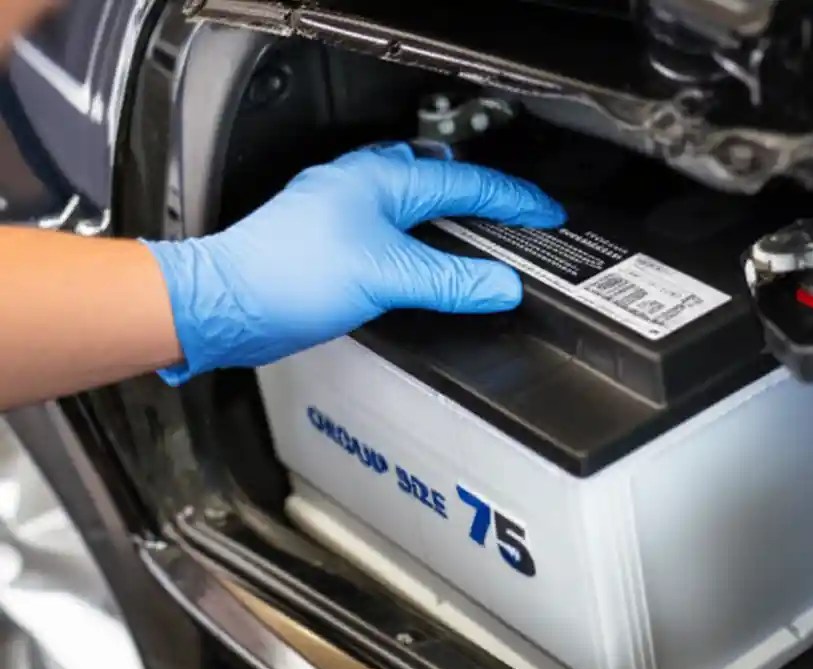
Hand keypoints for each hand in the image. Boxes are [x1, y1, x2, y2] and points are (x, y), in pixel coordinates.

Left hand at [143, 143, 564, 382]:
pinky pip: (396, 226)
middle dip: (487, 199)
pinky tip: (430, 260)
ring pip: (417, 202)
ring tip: (487, 237)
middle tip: (523, 219)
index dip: (514, 202)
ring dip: (455, 217)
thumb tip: (503, 284)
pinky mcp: (331, 237)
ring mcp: (345, 208)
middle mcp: (363, 184)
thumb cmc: (287, 276)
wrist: (224, 303)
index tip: (546, 214)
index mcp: (383, 179)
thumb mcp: (387, 279)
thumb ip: (451, 282)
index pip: (468, 185)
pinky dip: (426, 239)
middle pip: (443, 182)